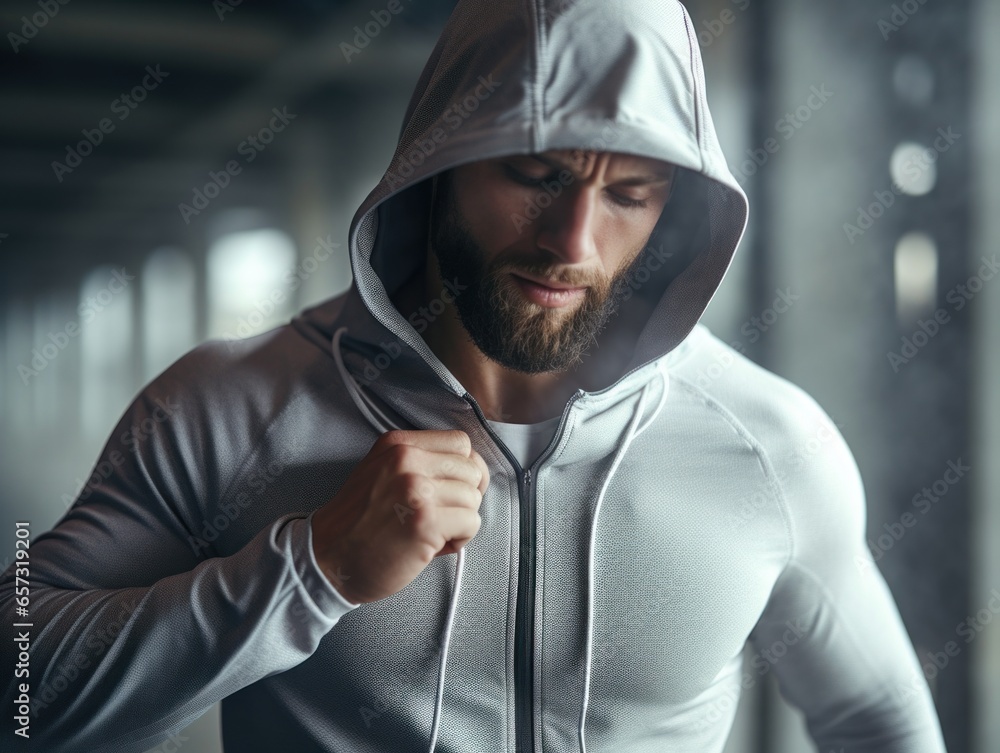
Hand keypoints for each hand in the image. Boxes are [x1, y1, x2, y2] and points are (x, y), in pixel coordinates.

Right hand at [310, 429, 488, 603]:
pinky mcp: (425, 521)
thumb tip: (473, 472)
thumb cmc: (359, 524)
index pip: (460, 443)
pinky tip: (432, 547)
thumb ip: (421, 463)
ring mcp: (416, 489)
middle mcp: (406, 459)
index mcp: (397, 444)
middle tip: (439, 517)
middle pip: (472, 468)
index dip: (464, 470)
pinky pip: (471, 522)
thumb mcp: (382, 473)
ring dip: (460, 521)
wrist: (327, 559)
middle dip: (464, 497)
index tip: (451, 491)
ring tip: (430, 533)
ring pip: (473, 497)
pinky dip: (459, 539)